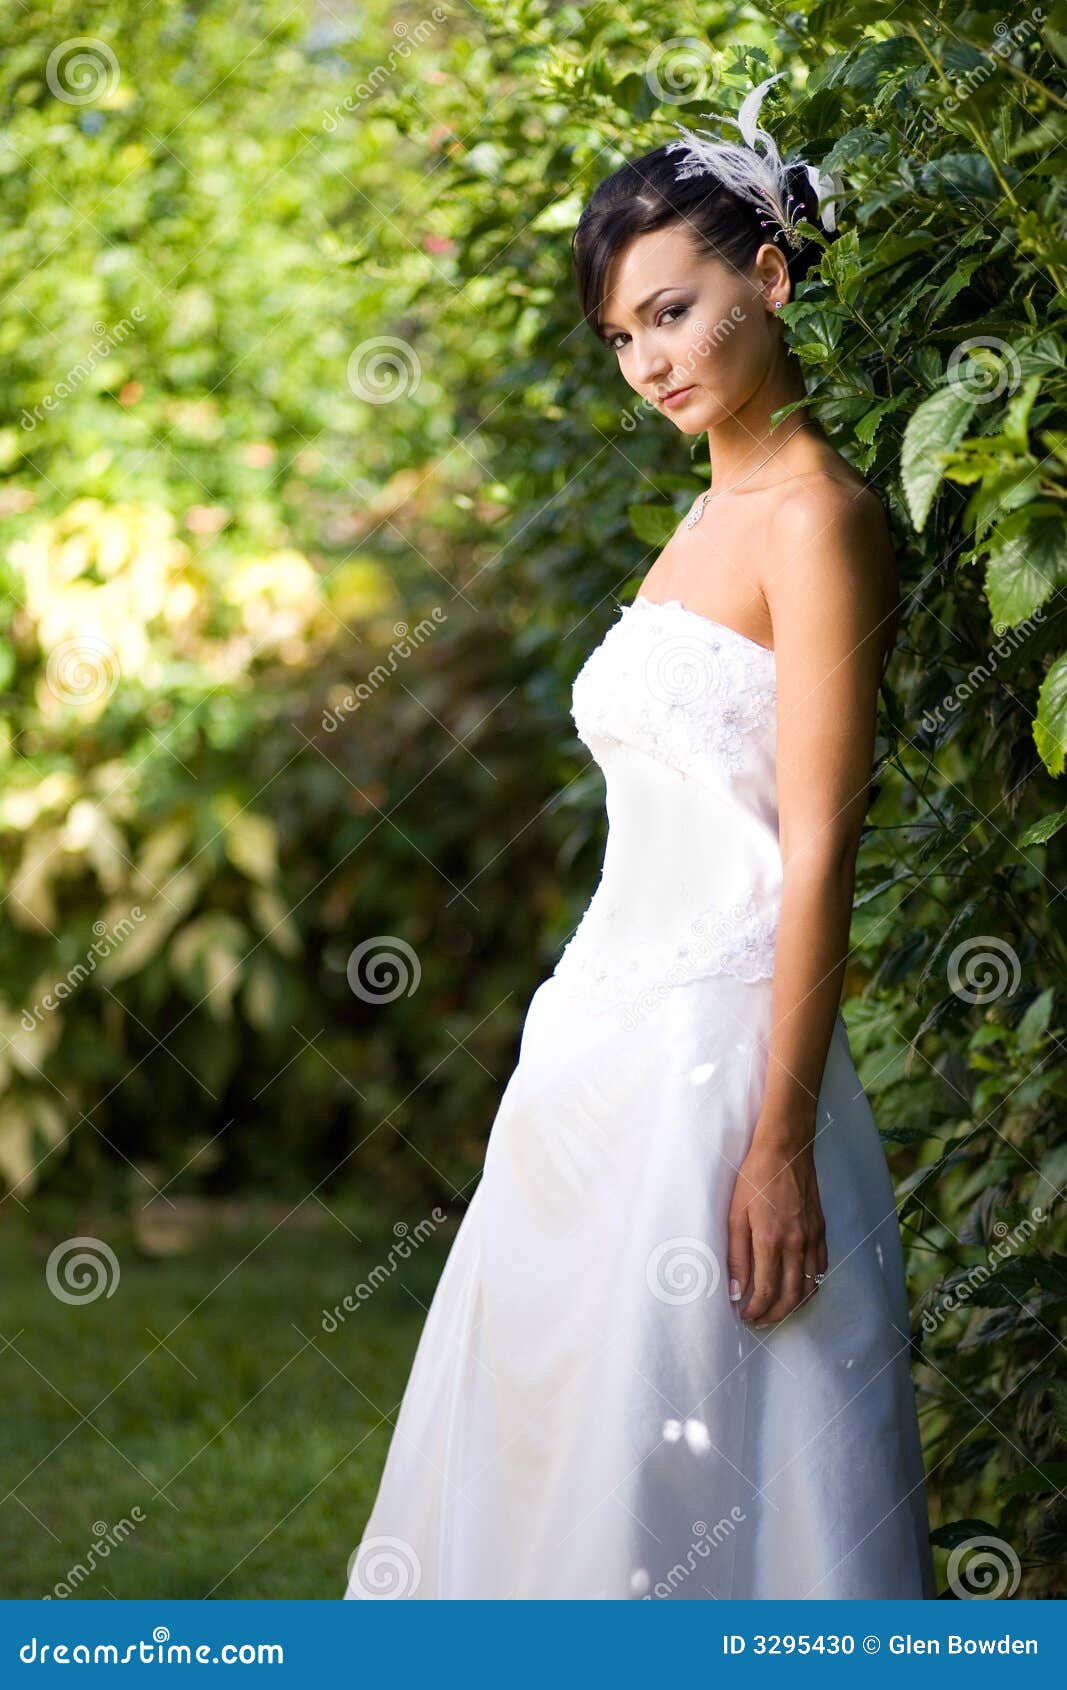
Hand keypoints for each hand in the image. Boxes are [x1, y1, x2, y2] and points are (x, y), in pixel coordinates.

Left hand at [726, 1135, 826, 1327]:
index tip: (743, 1315)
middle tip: (757, 1321)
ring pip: (808, 1287)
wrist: (786, 1149)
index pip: (766, 1292)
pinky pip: (820, 1269)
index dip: (755, 1310)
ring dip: (792, 1306)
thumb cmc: (755, 1177)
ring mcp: (813, 1238)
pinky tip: (796, 1288)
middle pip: (790, 1297)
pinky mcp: (821, 1230)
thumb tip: (734, 1290)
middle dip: (773, 1316)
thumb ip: (736, 1254)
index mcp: (771, 1241)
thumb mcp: (736, 1214)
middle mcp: (797, 1244)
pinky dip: (808, 1286)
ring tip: (775, 1311)